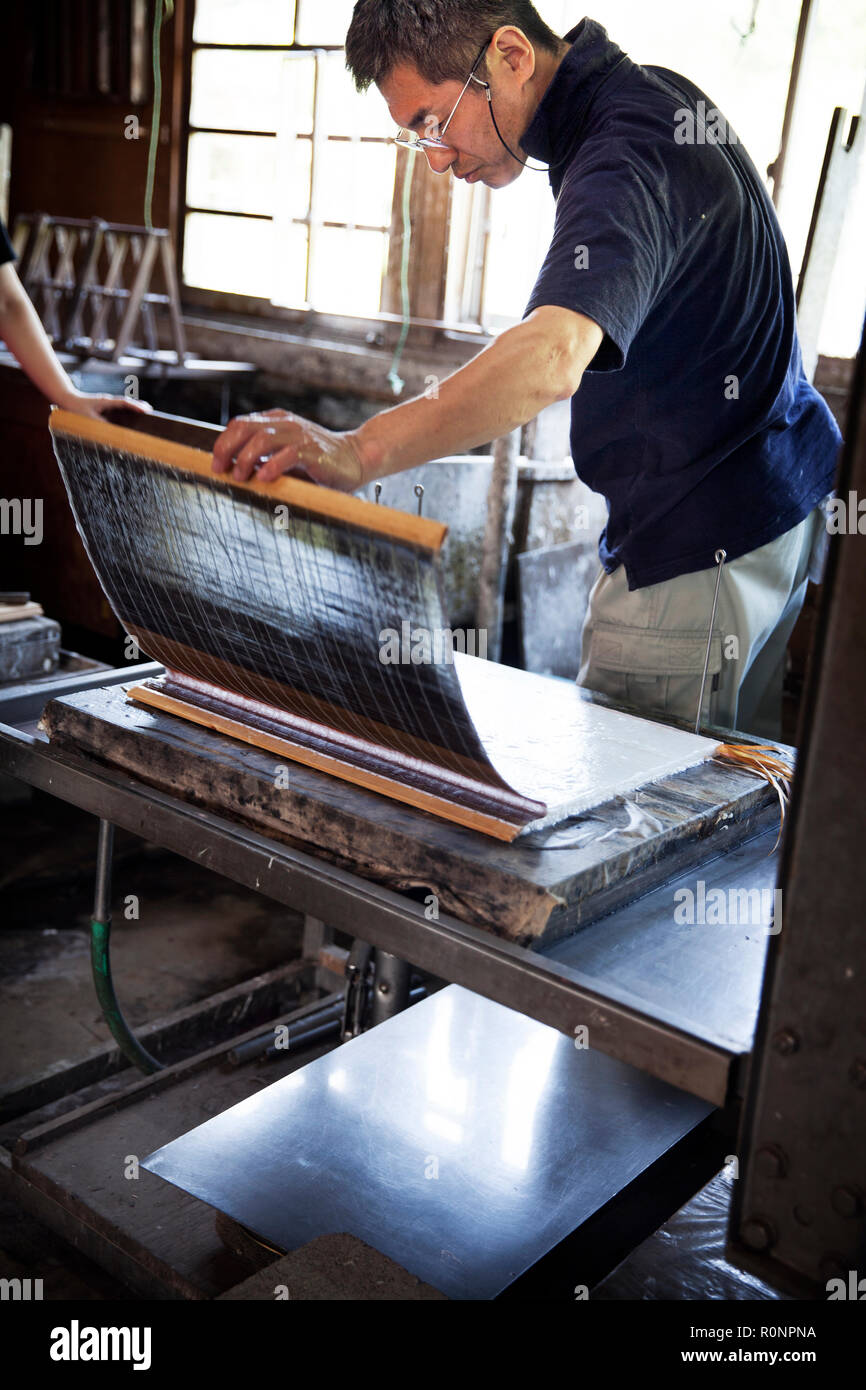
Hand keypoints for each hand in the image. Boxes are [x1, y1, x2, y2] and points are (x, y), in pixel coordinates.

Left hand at [57, 389, 152, 419]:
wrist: (65, 399)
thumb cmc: (75, 408)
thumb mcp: (88, 418)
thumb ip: (101, 424)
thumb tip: (113, 432)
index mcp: (106, 402)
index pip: (124, 402)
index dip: (135, 406)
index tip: (146, 410)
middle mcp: (107, 401)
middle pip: (126, 402)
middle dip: (138, 406)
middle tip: (149, 410)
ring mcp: (105, 403)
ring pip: (122, 405)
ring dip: (132, 408)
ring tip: (143, 413)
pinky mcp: (102, 407)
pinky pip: (117, 409)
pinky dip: (125, 411)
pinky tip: (128, 417)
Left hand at [212, 409, 365, 490]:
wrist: (356, 458)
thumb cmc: (318, 462)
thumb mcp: (286, 455)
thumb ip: (264, 458)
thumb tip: (233, 472)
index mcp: (276, 421)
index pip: (240, 424)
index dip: (223, 443)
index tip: (216, 465)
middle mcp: (286, 424)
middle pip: (245, 428)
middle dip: (227, 449)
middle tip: (221, 470)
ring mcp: (300, 435)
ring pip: (262, 439)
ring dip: (245, 459)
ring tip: (240, 477)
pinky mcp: (313, 451)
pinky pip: (288, 455)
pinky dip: (272, 466)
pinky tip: (264, 478)